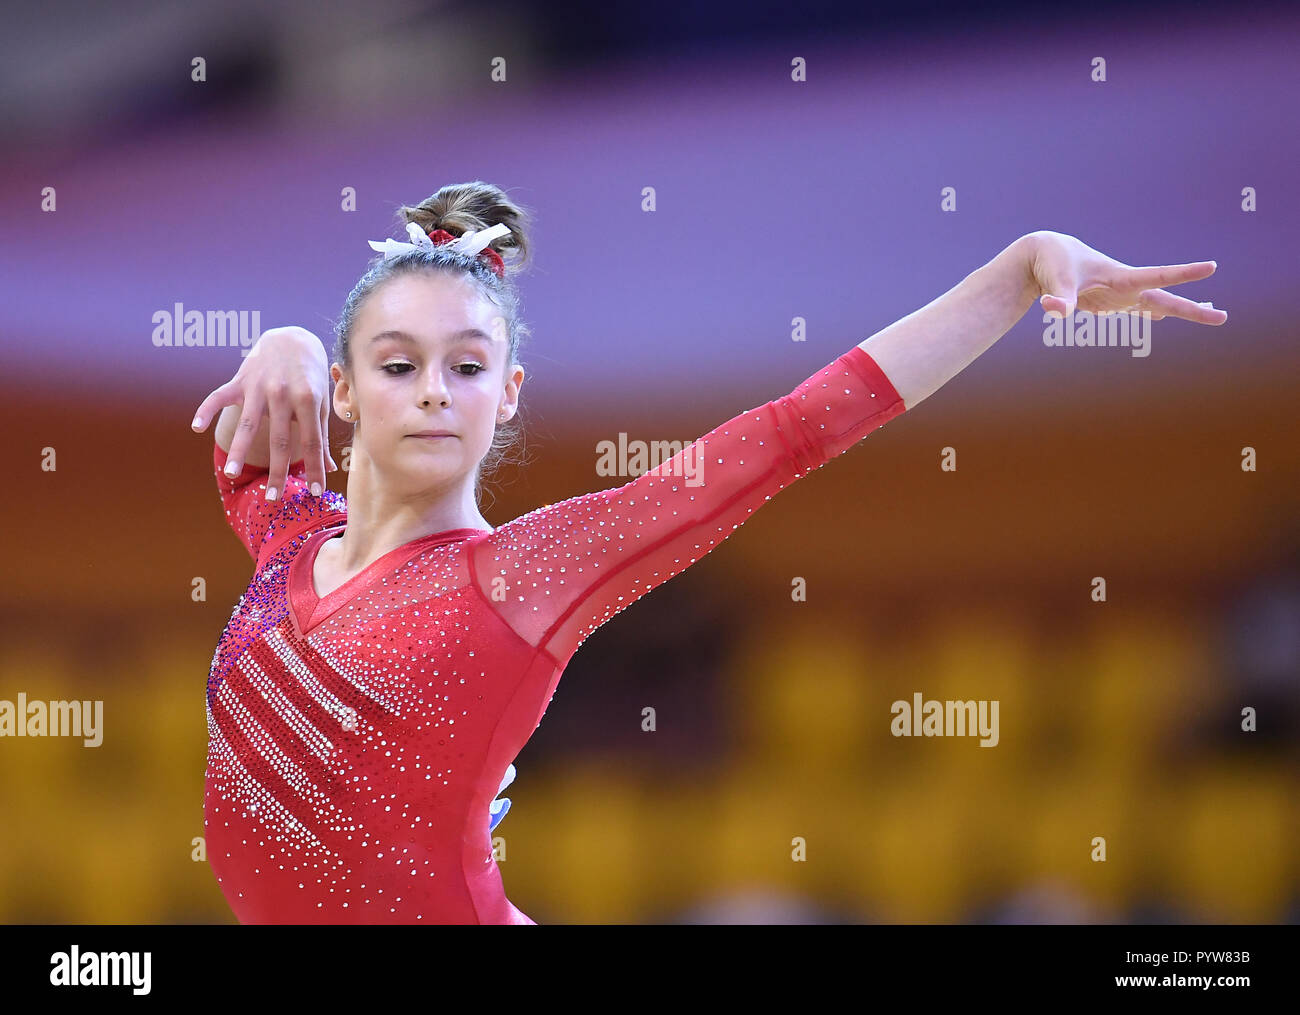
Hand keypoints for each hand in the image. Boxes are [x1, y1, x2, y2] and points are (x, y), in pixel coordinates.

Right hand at [190, 327, 335, 498]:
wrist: (291, 338)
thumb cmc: (311, 376)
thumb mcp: (321, 402)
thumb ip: (321, 434)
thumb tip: (329, 468)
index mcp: (309, 400)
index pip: (312, 441)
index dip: (315, 467)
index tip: (316, 492)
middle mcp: (283, 394)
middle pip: (280, 440)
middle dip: (278, 471)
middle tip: (274, 498)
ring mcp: (259, 387)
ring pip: (248, 424)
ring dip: (240, 450)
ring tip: (233, 474)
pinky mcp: (240, 380)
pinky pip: (219, 396)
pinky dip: (206, 410)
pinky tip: (196, 427)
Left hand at [1025, 230, 1226, 324]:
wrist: (1044, 256)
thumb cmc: (1054, 263)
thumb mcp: (1056, 281)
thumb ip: (1058, 300)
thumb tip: (1054, 311)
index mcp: (1120, 276)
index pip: (1157, 276)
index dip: (1183, 274)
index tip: (1212, 267)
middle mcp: (1125, 286)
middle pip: (1164, 299)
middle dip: (1192, 309)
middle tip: (1223, 317)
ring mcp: (1118, 295)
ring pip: (1156, 305)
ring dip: (1181, 311)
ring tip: (1213, 315)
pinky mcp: (1108, 302)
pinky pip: (1136, 310)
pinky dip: (1152, 314)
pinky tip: (1163, 317)